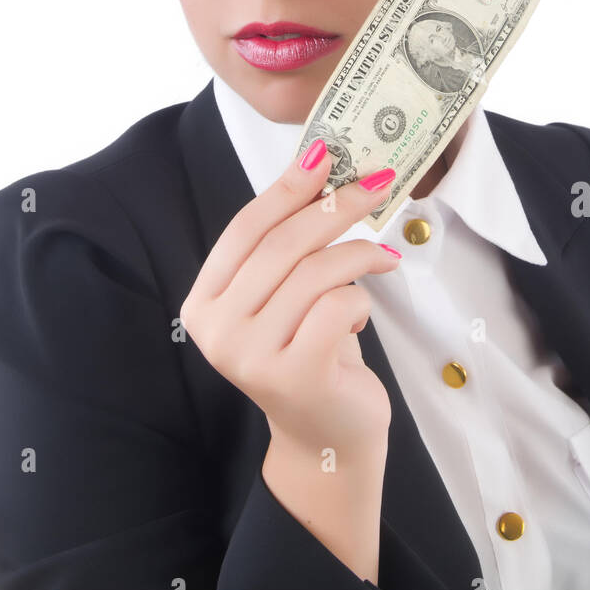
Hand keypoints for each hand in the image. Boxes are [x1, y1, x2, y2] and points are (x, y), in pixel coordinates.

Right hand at [180, 141, 398, 462]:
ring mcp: (250, 357)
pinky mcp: (294, 376)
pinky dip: (361, 301)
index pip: (244, 229)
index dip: (286, 187)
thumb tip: (318, 162)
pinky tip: (362, 316)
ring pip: (314, 273)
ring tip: (385, 259)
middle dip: (335, 205)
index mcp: (204, 302)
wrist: (326, 438)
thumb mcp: (287, 294)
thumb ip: (288, 243)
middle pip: (281, 245)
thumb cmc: (310, 351)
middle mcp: (216, 331)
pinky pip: (338, 307)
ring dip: (359, 254)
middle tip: (378, 183)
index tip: (325, 152)